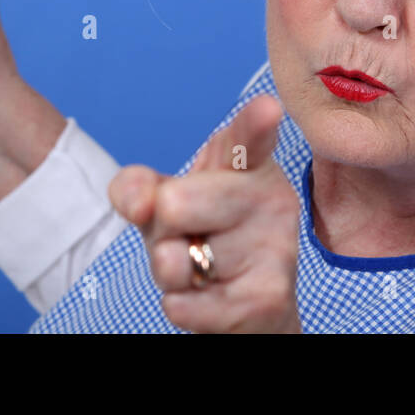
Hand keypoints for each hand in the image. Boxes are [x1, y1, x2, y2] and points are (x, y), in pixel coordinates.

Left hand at [108, 94, 301, 332]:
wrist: (250, 305)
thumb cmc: (203, 234)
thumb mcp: (163, 201)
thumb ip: (137, 187)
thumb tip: (138, 204)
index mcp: (247, 162)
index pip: (249, 139)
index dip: (256, 124)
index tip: (266, 108)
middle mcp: (272, 197)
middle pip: (174, 204)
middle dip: (159, 227)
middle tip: (188, 233)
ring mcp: (277, 247)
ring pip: (174, 261)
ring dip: (169, 272)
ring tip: (201, 267)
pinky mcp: (270, 298)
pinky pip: (184, 305)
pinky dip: (179, 305)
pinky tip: (205, 297)